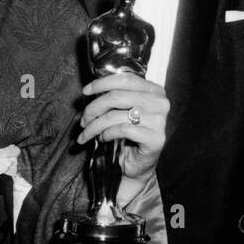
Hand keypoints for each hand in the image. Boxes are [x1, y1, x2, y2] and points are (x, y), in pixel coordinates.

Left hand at [80, 72, 167, 188]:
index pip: (125, 79)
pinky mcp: (155, 138)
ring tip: (87, 133)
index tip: (85, 91)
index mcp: (154, 90)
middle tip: (83, 120)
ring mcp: (159, 121)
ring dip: (95, 125)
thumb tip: (89, 90)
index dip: (102, 83)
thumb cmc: (128, 135)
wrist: (138, 164)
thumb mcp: (122, 110)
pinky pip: (122, 130)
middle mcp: (160, 103)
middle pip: (117, 97)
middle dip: (94, 108)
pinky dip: (107, 134)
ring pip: (115, 115)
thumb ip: (114, 97)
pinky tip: (103, 138)